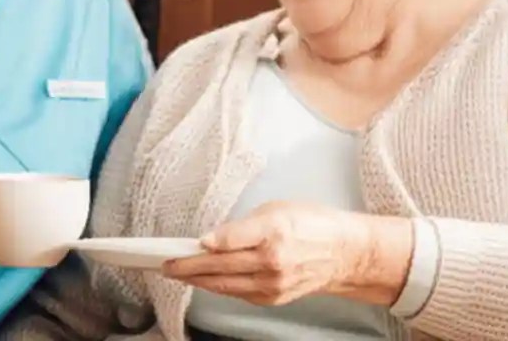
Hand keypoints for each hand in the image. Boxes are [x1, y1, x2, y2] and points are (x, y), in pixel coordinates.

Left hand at [161, 201, 411, 306]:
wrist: (344, 253)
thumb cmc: (310, 223)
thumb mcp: (277, 209)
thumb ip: (243, 225)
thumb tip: (211, 239)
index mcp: (274, 231)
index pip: (231, 240)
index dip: (206, 244)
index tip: (187, 244)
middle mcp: (273, 261)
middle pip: (221, 266)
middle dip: (189, 265)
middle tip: (163, 263)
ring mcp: (274, 284)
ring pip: (225, 284)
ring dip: (196, 279)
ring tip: (175, 272)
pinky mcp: (274, 298)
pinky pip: (238, 293)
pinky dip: (218, 286)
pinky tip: (202, 279)